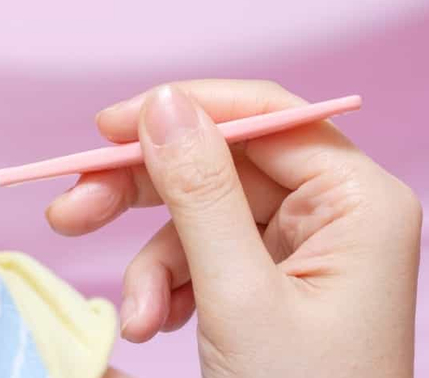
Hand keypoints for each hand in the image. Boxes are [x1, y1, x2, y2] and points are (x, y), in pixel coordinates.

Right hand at [48, 80, 421, 376]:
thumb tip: (163, 105)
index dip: (182, 111)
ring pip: (198, 218)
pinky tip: (153, 322)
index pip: (263, 117)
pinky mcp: (270, 283)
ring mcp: (300, 251)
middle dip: (141, 198)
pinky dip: (165, 287)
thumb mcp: (238, 295)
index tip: (105, 126)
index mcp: (356, 203)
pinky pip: (200, 257)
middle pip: (218, 167)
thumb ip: (199, 195)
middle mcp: (333, 215)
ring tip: (135, 320)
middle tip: (71, 211)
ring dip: (151, 267)